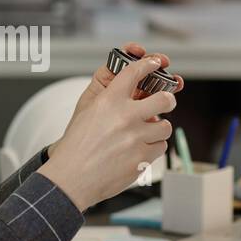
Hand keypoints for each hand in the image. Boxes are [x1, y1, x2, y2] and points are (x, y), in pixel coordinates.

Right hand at [40, 55, 177, 210]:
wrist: (71, 177)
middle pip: (164, 99)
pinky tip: (138, 150)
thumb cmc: (77, 147)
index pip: (134, 73)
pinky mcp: (143, 158)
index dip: (149, 64)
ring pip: (165, 126)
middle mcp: (124, 116)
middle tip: (165, 102)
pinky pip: (160, 147)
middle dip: (168, 100)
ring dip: (157, 129)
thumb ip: (110, 99)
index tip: (156, 62)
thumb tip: (134, 93)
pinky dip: (152, 148)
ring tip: (144, 134)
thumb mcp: (87, 112)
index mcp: (108, 101)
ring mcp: (136, 138)